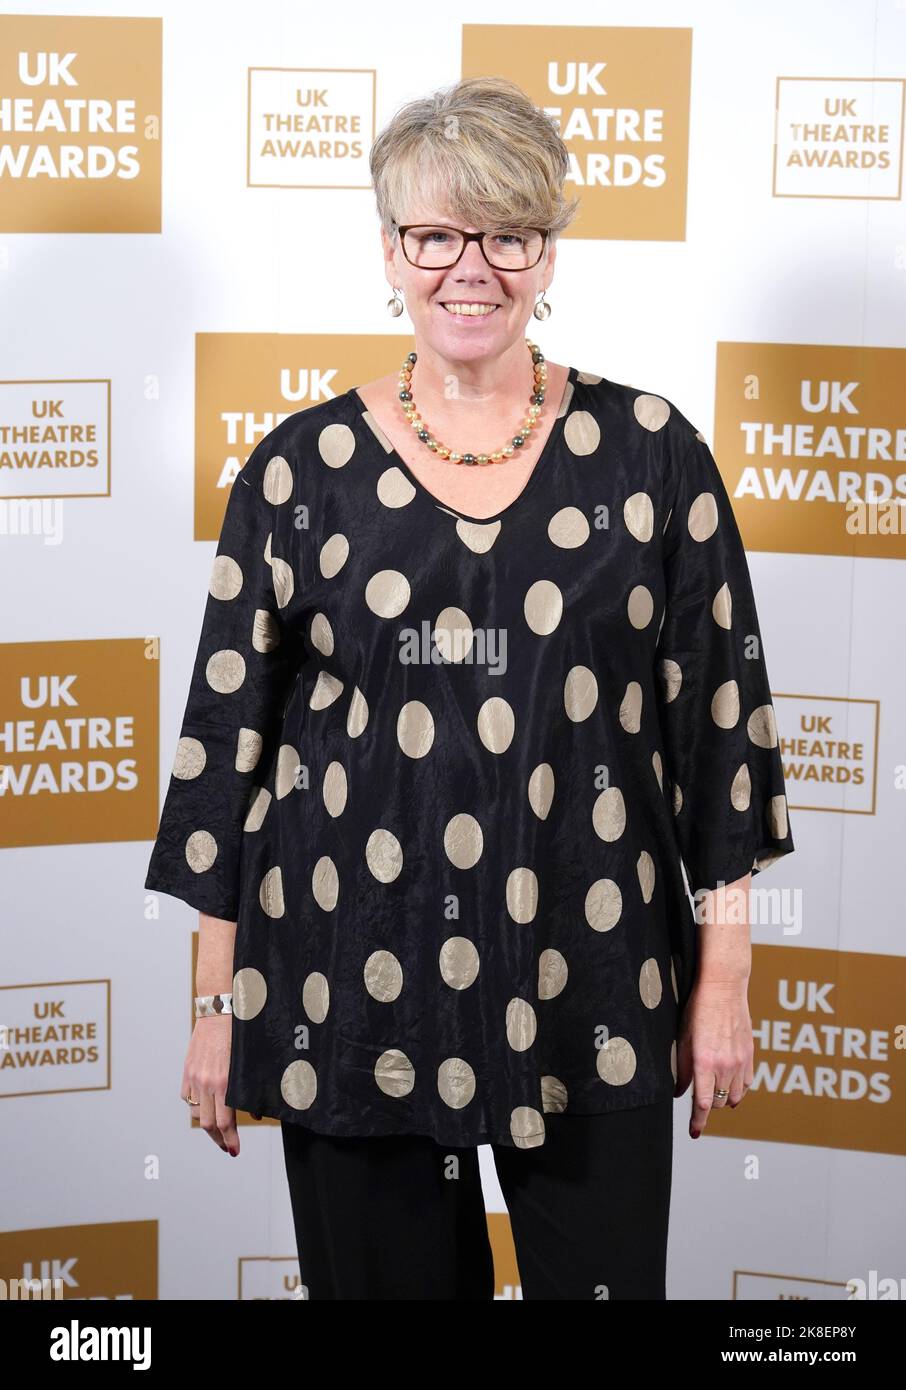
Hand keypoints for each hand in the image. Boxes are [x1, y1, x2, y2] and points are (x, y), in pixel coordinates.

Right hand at [181, 1015, 239, 1155]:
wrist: (219, 1010)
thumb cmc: (240, 1035)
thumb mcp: (249, 1064)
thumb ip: (250, 1090)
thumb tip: (256, 1114)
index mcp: (224, 1083)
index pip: (225, 1123)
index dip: (230, 1141)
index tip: (234, 1151)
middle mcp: (206, 1083)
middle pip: (208, 1124)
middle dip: (219, 1140)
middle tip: (228, 1148)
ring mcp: (194, 1077)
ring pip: (196, 1112)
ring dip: (207, 1125)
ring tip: (218, 1130)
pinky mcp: (187, 1071)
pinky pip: (187, 1097)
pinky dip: (196, 1105)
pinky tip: (205, 1106)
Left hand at [674, 978, 753, 1138]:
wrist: (724, 988)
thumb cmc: (698, 1010)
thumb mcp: (683, 1039)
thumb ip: (681, 1069)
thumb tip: (678, 1092)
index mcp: (704, 1063)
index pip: (702, 1104)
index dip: (698, 1122)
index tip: (694, 1133)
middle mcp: (725, 1066)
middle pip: (718, 1103)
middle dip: (707, 1107)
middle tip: (698, 1101)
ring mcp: (740, 1061)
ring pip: (734, 1097)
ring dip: (723, 1101)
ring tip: (714, 1096)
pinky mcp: (749, 1054)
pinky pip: (747, 1083)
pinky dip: (738, 1090)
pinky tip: (730, 1087)